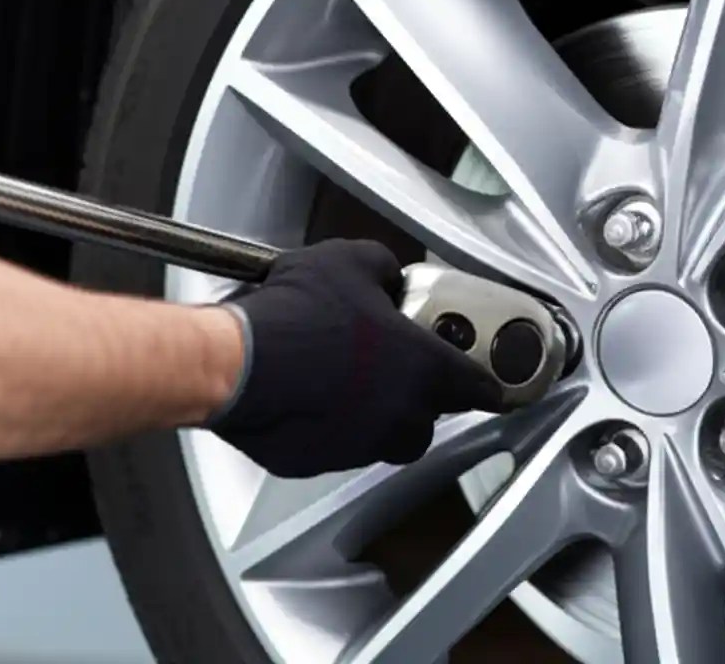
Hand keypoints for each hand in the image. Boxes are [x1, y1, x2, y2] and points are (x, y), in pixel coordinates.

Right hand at [209, 239, 501, 477]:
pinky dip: (331, 428)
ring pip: (384, 437)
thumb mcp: (351, 261)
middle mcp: (401, 415)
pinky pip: (339, 448)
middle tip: (388, 365)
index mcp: (424, 368)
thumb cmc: (295, 316)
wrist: (237, 364)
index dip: (484, 382)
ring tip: (341, 379)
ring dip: (374, 413)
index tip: (487, 381)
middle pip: (429, 417)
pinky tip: (308, 398)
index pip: (479, 387)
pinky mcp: (321, 463)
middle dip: (415, 395)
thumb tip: (389, 277)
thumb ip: (386, 269)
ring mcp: (362, 445)